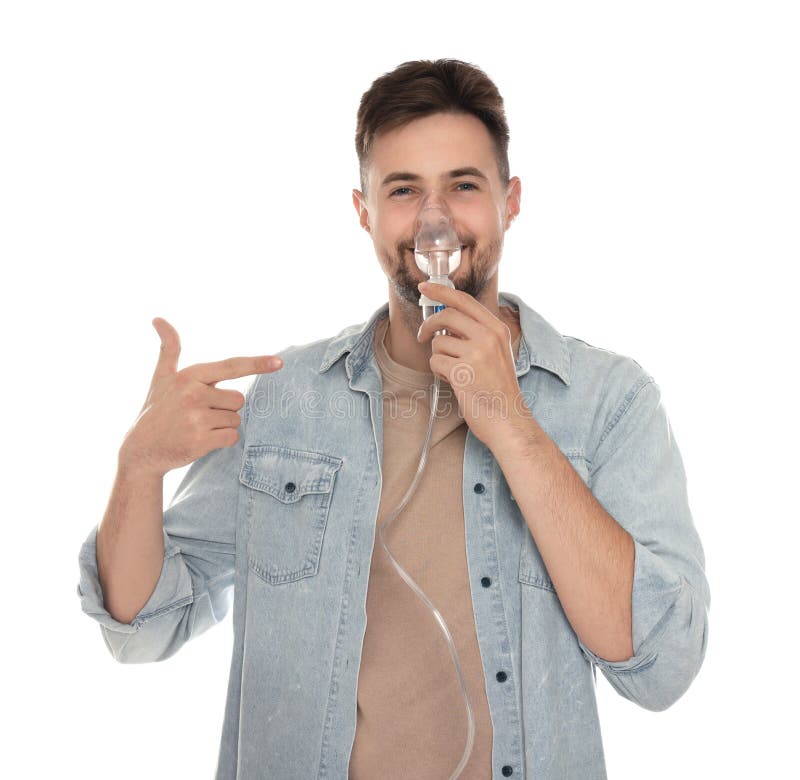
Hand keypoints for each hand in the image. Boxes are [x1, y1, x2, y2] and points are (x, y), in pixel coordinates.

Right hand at [118, 317, 282, 477]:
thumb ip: (168, 348)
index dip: (257, 364)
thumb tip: (158, 318)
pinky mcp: (200, 441)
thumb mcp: (161, 377)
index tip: (279, 362)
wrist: (142, 450)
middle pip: (238, 399)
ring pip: (235, 419)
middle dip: (225, 408)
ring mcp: (196, 419)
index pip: (231, 367)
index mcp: (189, 376)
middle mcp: (193, 394)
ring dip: (222, 426)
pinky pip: (232, 437)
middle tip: (199, 414)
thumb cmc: (157, 410)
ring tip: (196, 427)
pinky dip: (222, 440)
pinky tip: (201, 440)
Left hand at [416, 281, 531, 449]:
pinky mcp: (463, 372)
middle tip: (423, 335)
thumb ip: (476, 334)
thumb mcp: (496, 353)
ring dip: (438, 357)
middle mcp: (489, 337)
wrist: (508, 420)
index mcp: (497, 329)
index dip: (441, 291)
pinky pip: (435, 362)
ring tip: (452, 371)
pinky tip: (453, 381)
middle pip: (446, 315)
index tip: (425, 286)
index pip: (464, 300)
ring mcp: (477, 354)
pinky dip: (438, 372)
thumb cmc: (498, 389)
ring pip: (438, 342)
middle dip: (428, 325)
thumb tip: (444, 321)